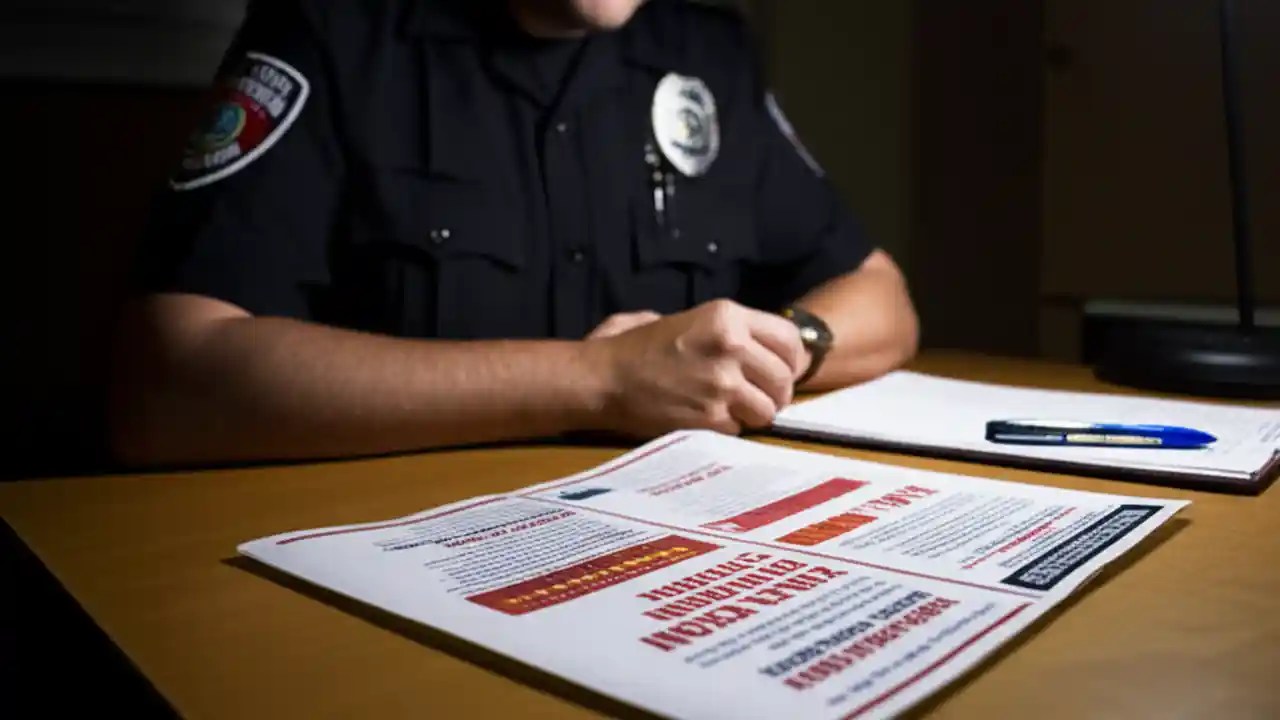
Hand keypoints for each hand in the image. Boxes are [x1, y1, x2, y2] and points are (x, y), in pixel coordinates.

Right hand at [584, 299, 805, 436]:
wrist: (605, 378)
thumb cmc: (640, 347)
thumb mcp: (689, 318)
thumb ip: (729, 329)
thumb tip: (763, 350)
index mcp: (728, 316)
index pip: (790, 340)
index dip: (790, 360)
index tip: (780, 370)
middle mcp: (732, 347)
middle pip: (784, 379)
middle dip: (775, 392)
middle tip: (758, 396)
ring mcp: (722, 384)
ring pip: (768, 410)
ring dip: (754, 414)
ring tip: (733, 409)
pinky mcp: (710, 417)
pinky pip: (740, 429)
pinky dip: (729, 428)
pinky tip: (708, 418)